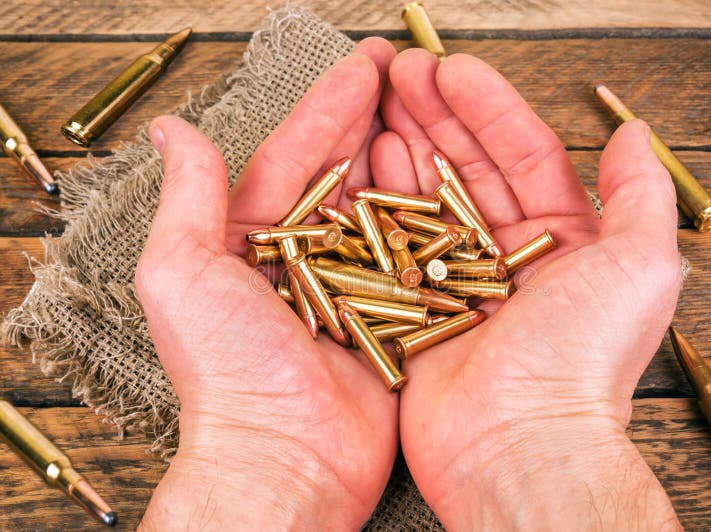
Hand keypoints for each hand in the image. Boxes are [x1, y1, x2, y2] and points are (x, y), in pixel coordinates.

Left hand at [136, 38, 397, 529]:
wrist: (285, 458)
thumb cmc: (228, 372)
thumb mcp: (183, 272)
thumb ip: (188, 197)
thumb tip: (169, 128)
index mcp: (254, 241)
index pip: (297, 156)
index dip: (329, 107)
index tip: (362, 64)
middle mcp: (306, 258)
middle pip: (346, 173)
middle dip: (373, 118)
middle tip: (404, 72)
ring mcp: (354, 285)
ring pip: (384, 206)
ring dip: (406, 156)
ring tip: (432, 110)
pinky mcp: (393, 315)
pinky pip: (416, 255)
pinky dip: (433, 217)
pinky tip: (452, 180)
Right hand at [377, 50, 682, 528]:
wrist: (518, 442)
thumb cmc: (582, 359)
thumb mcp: (641, 265)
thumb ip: (641, 193)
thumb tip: (634, 132)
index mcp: (564, 243)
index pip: (523, 155)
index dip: (488, 107)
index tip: (451, 70)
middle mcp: (511, 258)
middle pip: (470, 169)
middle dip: (437, 117)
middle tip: (403, 73)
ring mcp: (461, 282)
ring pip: (431, 199)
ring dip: (407, 147)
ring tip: (379, 102)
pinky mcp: (419, 308)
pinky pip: (398, 243)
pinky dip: (382, 201)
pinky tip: (366, 162)